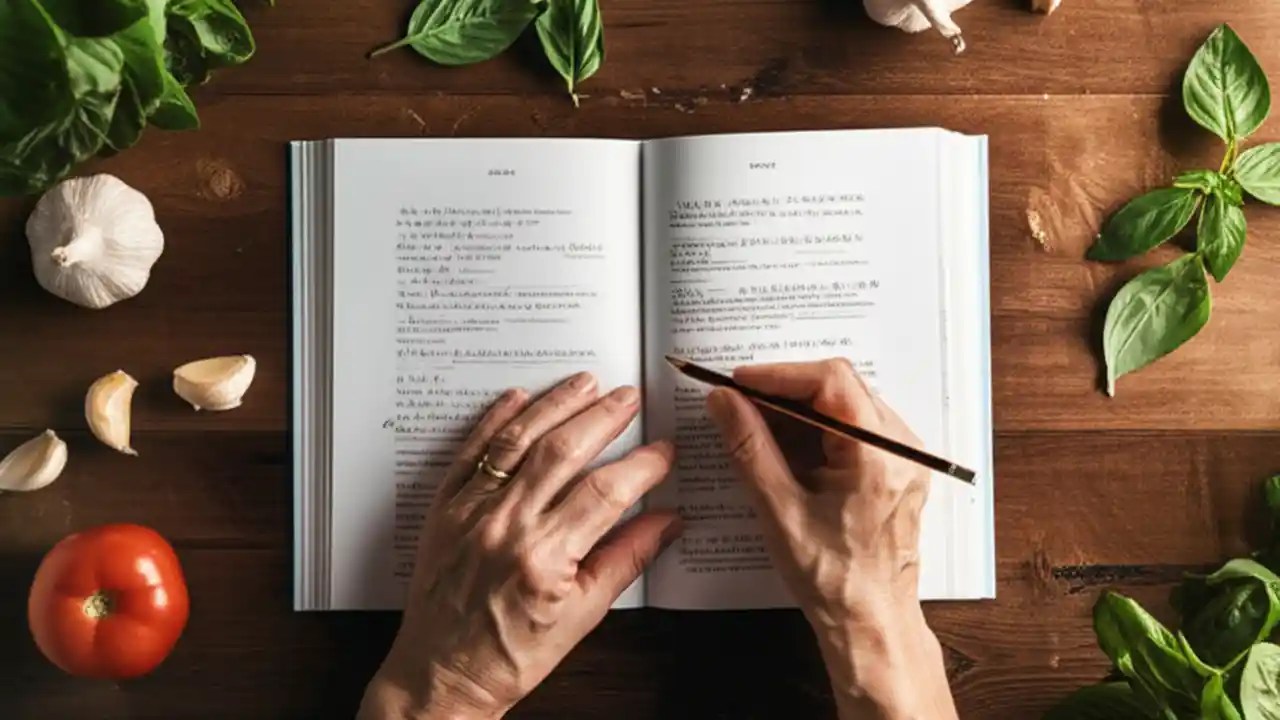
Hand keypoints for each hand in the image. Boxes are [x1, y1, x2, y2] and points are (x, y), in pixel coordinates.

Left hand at [360, 373, 681, 719]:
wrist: (442, 675)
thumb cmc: (511, 655)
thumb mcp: (582, 616)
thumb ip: (625, 560)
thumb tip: (667, 521)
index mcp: (546, 558)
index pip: (606, 493)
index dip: (641, 466)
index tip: (663, 452)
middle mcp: (506, 527)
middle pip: (563, 453)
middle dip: (602, 418)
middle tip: (628, 397)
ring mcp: (471, 512)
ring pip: (518, 441)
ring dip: (555, 406)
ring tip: (585, 384)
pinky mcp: (444, 508)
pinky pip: (471, 452)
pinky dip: (495, 420)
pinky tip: (519, 398)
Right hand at [706, 359, 956, 719]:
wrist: (870, 621)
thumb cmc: (832, 579)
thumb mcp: (780, 511)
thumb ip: (750, 448)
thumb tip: (724, 401)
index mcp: (879, 456)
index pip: (831, 381)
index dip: (779, 375)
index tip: (739, 382)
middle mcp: (902, 448)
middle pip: (841, 387)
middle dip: (786, 390)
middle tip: (740, 402)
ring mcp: (904, 457)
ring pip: (847, 404)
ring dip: (800, 409)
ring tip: (758, 426)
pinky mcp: (897, 467)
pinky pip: (856, 427)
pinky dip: (818, 428)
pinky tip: (787, 447)